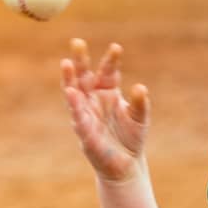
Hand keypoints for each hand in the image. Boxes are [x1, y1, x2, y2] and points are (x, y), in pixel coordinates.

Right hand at [60, 39, 149, 182]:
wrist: (125, 165)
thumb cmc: (131, 137)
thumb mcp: (140, 118)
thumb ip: (140, 104)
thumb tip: (140, 87)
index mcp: (108, 91)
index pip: (108, 71)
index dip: (111, 60)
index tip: (116, 48)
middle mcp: (93, 99)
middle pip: (84, 76)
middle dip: (80, 60)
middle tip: (78, 42)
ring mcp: (86, 114)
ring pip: (75, 93)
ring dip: (70, 79)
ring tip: (66, 64)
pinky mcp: (84, 131)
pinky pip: (78, 116)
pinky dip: (75, 105)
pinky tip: (71, 93)